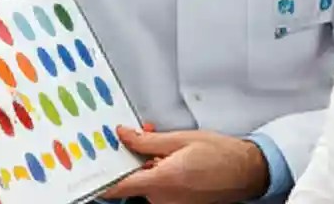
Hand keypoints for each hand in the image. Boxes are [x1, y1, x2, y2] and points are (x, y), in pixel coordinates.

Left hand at [98, 125, 270, 203]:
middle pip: (132, 180)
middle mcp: (163, 199)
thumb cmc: (220, 155)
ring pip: (146, 182)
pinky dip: (159, 173)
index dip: (100, 180)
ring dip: (148, 164)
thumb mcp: (180, 139)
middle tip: (141, 136)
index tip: (86, 172)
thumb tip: (122, 135)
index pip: (119, 187)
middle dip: (133, 157)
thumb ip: (146, 141)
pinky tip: (171, 159)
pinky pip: (158, 189)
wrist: (247, 172)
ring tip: (164, 146)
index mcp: (162, 181)